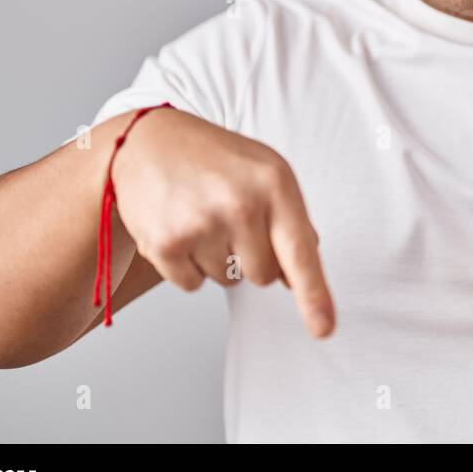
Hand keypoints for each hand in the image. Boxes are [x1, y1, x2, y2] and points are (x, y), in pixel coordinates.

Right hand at [110, 107, 335, 338]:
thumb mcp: (268, 173)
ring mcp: (201, 223)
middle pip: (265, 276)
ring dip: (217, 258)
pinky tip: (181, 226)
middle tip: (231, 218)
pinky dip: (188, 266)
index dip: (314, 296)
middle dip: (252, 257)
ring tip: (202, 214)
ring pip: (228, 281)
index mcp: (275, 184)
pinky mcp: (165, 243)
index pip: (301, 252)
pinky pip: (192, 285)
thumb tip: (300, 280)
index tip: (324, 330)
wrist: (148, 141)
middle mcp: (241, 204)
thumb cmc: (217, 161)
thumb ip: (293, 223)